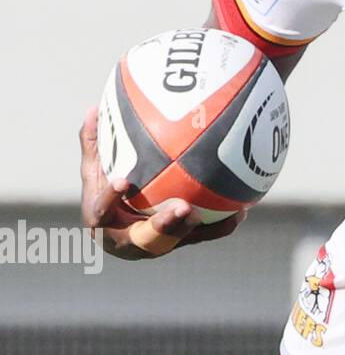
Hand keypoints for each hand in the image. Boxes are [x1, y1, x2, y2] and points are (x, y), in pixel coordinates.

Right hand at [79, 107, 243, 260]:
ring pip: (175, 242)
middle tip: (183, 207)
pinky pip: (200, 238)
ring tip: (217, 211)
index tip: (122, 181)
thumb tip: (93, 108)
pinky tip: (241, 212)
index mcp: (102, 222)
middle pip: (144, 239)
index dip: (110, 198)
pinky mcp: (177, 245)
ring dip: (195, 228)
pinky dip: (220, 227)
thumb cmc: (105, 194)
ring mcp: (154, 246)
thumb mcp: (95, 172)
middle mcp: (126, 240)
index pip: (101, 212)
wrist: (118, 234)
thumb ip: (94, 144)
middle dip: (164, 226)